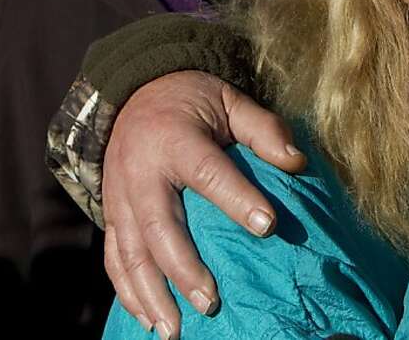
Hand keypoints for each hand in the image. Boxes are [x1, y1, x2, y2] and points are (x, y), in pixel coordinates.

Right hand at [103, 70, 305, 337]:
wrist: (135, 92)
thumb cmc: (195, 101)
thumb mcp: (231, 101)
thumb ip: (264, 130)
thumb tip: (298, 163)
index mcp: (176, 139)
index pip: (209, 172)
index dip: (238, 200)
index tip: (269, 227)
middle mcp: (141, 172)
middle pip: (160, 226)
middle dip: (184, 269)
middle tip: (211, 303)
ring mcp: (119, 197)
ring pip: (130, 253)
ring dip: (151, 295)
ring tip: (175, 331)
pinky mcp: (110, 214)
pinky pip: (114, 258)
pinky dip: (128, 293)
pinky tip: (148, 320)